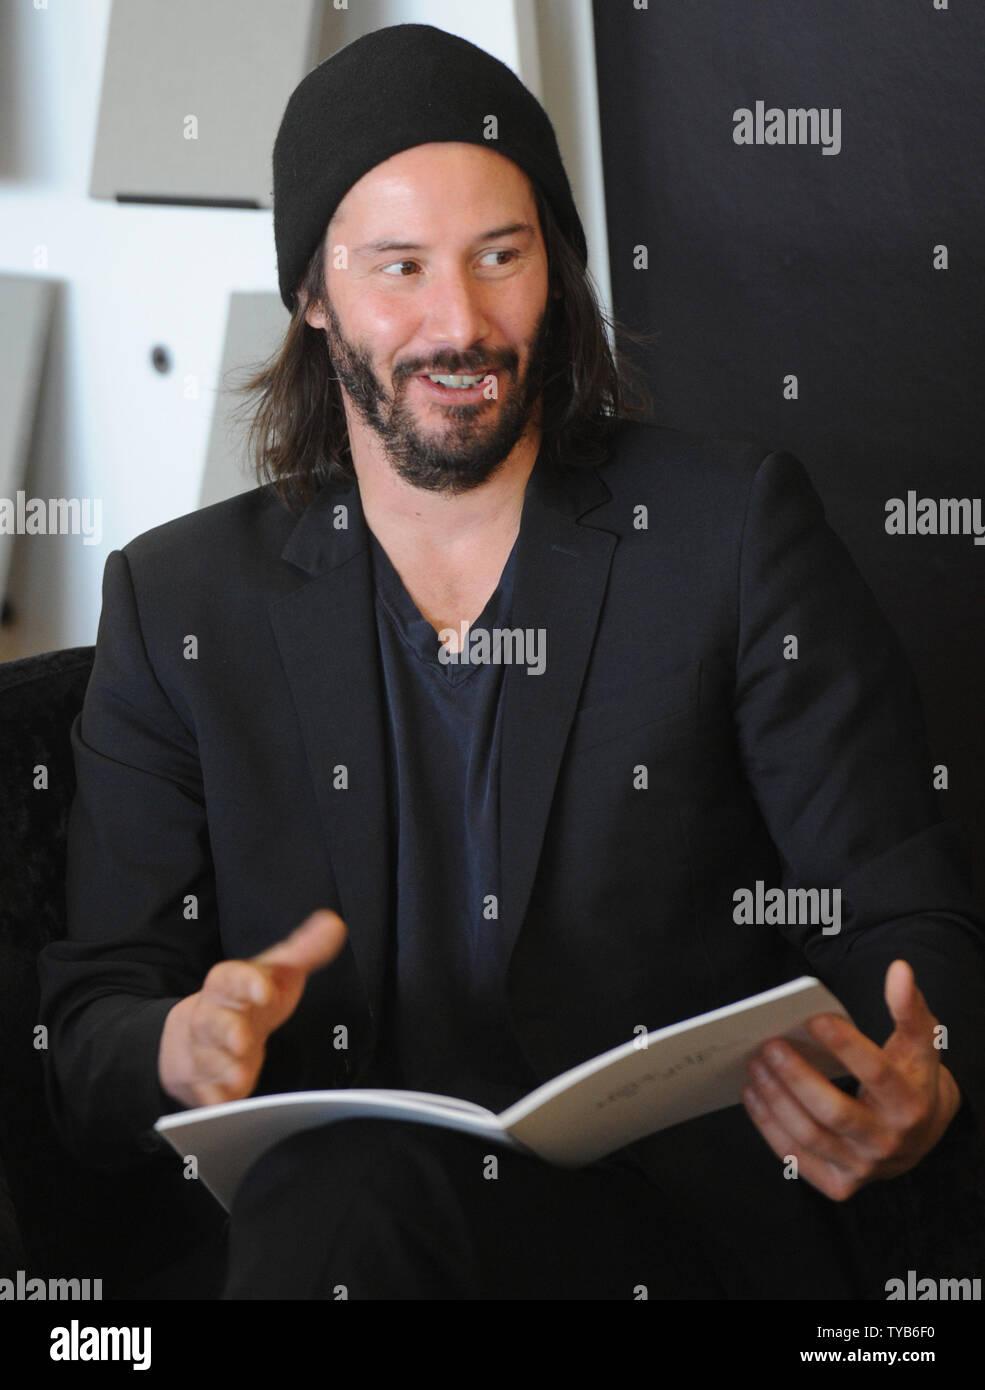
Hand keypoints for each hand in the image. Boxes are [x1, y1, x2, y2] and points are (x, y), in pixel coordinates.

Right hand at [158, 909, 347, 1107]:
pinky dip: (212, 1098)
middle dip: (225, 1031)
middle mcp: (211, 1017)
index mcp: (228, 985)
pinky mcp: (202, 1082)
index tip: (265, 990)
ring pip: (206, 1059)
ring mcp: (203, 1051)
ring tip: (240, 1075)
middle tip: (242, 1040)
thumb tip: (334, 923)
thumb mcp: (275, 972)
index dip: (246, 983)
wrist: (200, 1031)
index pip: (230, 978)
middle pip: (211, 1021)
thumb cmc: (248, 999)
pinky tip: (223, 1103)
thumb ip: (304, 950)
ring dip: (222, 1068)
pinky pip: (202, 1093)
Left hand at [741, 959, 961, 1199]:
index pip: (877, 1074)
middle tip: (768, 1044)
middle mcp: (889, 1142)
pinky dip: (768, 1126)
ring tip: (754, 1065)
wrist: (919, 1134)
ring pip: (809, 1136)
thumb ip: (908, 1006)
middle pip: (835, 1112)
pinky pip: (796, 1157)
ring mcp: (863, 1168)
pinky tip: (752, 1094)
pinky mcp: (839, 1184)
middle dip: (797, 1077)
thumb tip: (898, 969)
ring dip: (775, 1100)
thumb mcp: (920, 1041)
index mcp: (911, 1104)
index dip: (846, 1045)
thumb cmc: (911, 1076)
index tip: (814, 1018)